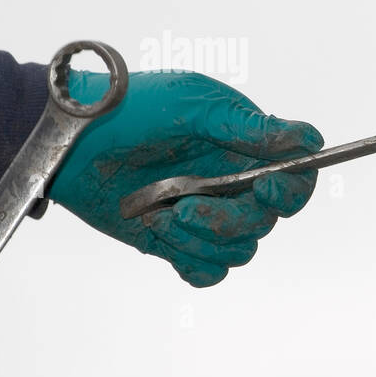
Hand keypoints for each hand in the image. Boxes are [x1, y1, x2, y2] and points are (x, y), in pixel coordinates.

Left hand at [50, 70, 323, 286]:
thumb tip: (306, 140)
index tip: (264, 189)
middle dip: (229, 219)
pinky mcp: (180, 241)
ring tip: (159, 214)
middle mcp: (234, 184)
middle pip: (267, 222)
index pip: (296, 179)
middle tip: (185, 207)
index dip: (290, 191)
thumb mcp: (194, 105)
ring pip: (240, 250)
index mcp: (247, 149)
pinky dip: (192, 261)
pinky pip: (210, 271)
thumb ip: (250, 127)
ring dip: (200, 238)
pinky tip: (162, 236)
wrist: (69, 139)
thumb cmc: (130, 108)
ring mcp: (208, 215)